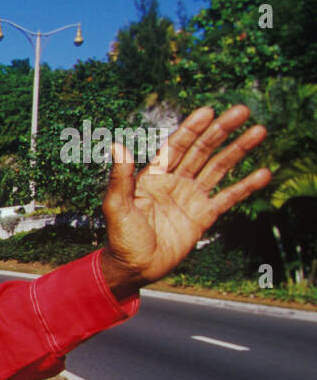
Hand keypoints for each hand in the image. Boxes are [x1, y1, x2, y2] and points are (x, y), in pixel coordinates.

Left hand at [100, 105, 269, 297]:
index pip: (176, 147)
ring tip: (259, 132)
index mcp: (153, 177)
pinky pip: (227, 198)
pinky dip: (245, 186)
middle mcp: (174, 182)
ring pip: (218, 168)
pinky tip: (263, 174)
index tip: (208, 111)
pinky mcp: (203, 217)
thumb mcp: (116, 208)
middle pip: (202, 151)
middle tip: (241, 111)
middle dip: (221, 131)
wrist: (134, 269)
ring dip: (238, 151)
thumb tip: (117, 146)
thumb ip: (120, 178)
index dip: (192, 129)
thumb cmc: (120, 239)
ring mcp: (190, 198)